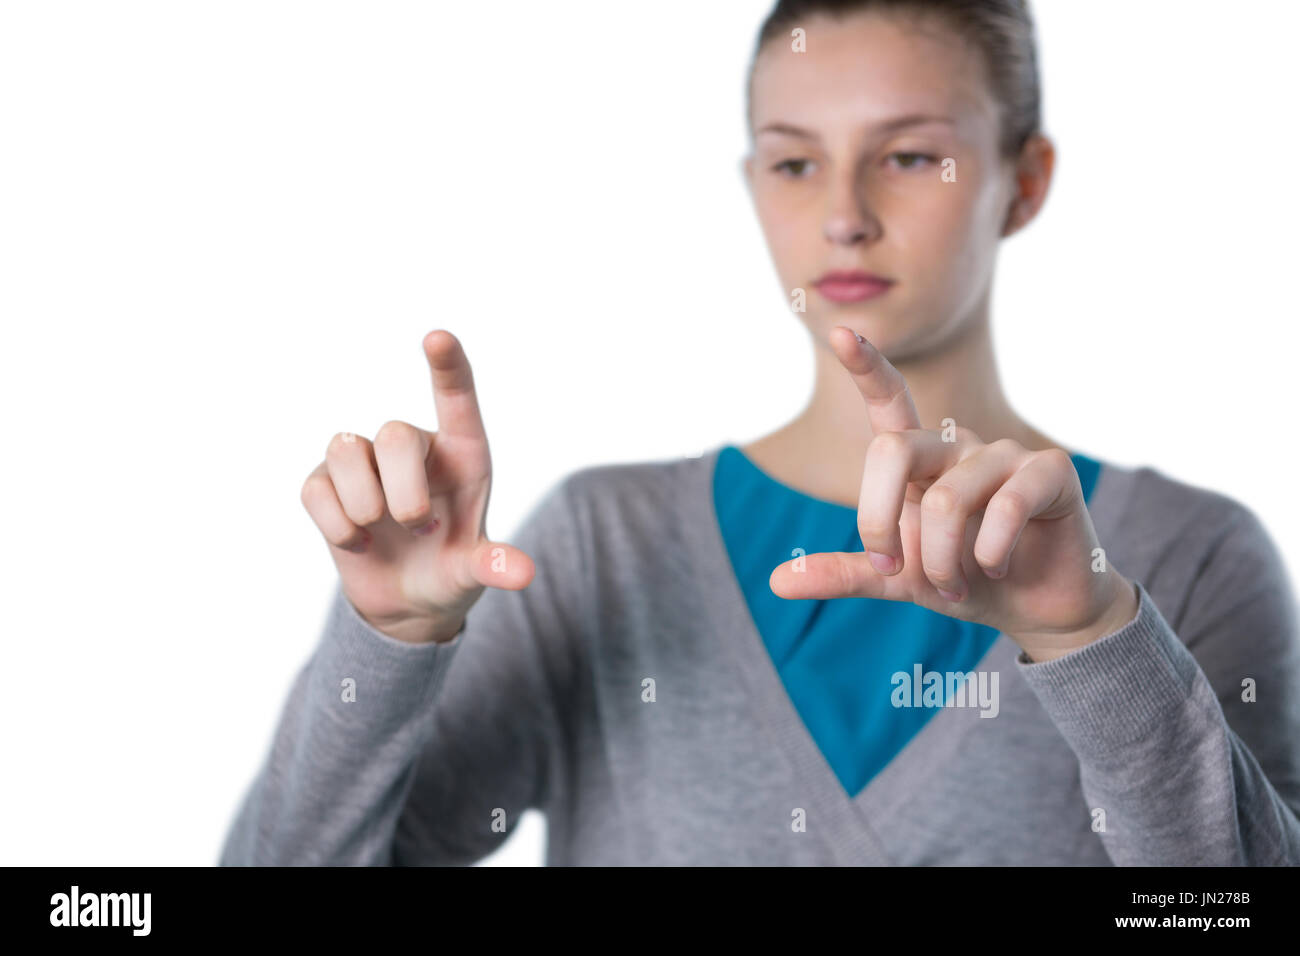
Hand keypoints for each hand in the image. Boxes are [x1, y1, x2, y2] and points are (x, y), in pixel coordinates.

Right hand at [300, 330, 534, 643]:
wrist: (408, 602)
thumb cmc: (451, 571)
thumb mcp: (474, 572)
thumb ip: (494, 566)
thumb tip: (522, 575)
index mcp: (460, 452)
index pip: (456, 396)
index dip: (447, 364)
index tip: (437, 337)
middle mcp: (413, 446)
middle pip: (394, 434)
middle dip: (403, 493)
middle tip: (419, 529)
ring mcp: (366, 461)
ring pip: (346, 450)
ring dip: (364, 505)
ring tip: (382, 532)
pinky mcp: (326, 482)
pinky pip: (316, 488)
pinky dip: (337, 524)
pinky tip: (358, 542)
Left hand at [769, 326, 1138, 661]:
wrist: (1036, 607)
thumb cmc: (965, 580)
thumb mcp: (898, 581)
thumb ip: (847, 573)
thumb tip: (778, 582)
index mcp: (918, 461)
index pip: (888, 402)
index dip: (866, 366)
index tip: (840, 332)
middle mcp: (957, 445)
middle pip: (893, 451)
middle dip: (880, 525)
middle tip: (895, 572)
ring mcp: (1005, 452)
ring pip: (945, 500)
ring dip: (942, 562)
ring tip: (959, 585)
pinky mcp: (1051, 469)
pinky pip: (1005, 507)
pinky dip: (991, 555)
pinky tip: (1001, 568)